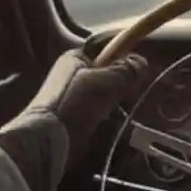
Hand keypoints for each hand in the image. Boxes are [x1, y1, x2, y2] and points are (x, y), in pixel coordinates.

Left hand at [0, 50, 148, 190]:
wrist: (48, 141)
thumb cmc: (74, 104)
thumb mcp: (104, 82)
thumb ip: (126, 70)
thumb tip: (142, 62)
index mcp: (75, 58)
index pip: (106, 49)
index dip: (124, 58)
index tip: (138, 72)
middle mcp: (73, 75)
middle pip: (108, 74)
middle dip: (122, 86)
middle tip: (131, 96)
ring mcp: (74, 98)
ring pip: (107, 96)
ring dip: (118, 105)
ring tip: (125, 114)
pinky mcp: (76, 119)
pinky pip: (101, 114)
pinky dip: (110, 119)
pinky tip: (115, 126)